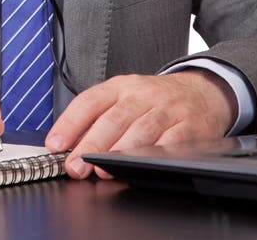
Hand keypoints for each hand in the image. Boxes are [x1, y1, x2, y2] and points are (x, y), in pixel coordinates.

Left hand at [45, 69, 236, 179]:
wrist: (202, 91)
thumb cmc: (155, 99)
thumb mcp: (124, 97)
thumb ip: (98, 117)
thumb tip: (68, 145)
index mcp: (120, 86)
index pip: (89, 101)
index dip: (69, 123)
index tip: (55, 145)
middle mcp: (142, 94)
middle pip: (113, 118)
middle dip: (91, 144)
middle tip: (75, 166)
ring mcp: (166, 110)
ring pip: (140, 130)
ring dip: (119, 152)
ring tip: (102, 170)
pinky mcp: (189, 127)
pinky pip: (170, 143)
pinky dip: (154, 156)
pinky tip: (141, 166)